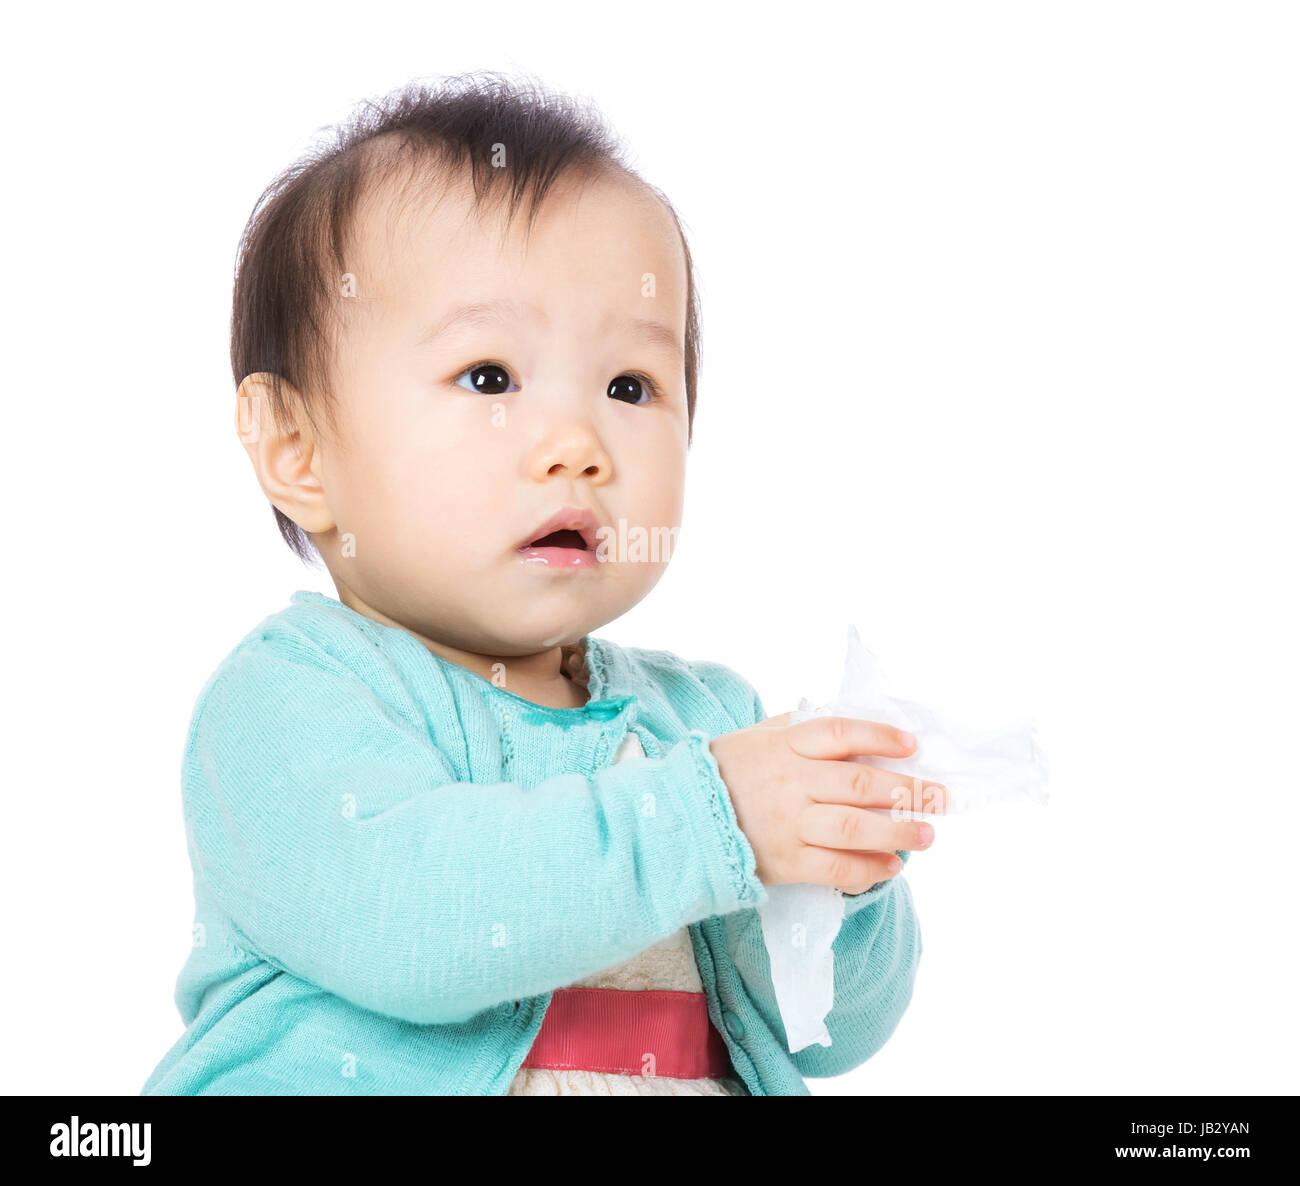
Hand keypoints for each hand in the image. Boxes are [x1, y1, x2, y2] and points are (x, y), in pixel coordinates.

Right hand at [709, 714, 945, 894]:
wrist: (681, 819)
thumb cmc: (726, 771)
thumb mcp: (757, 736)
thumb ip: (801, 730)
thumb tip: (855, 731)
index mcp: (784, 746)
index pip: (841, 733)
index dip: (881, 738)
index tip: (912, 746)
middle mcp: (790, 783)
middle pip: (859, 784)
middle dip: (908, 789)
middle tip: (940, 796)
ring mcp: (787, 825)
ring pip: (853, 828)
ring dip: (897, 831)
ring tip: (926, 833)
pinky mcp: (784, 862)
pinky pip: (835, 868)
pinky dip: (867, 868)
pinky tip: (891, 866)